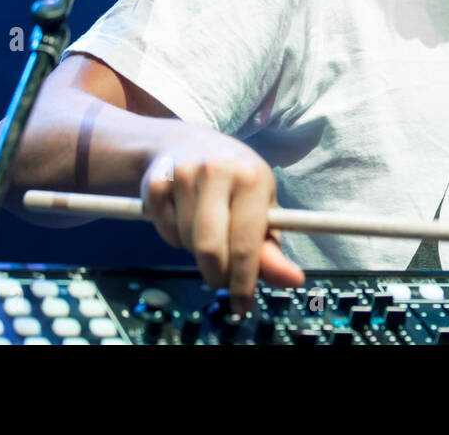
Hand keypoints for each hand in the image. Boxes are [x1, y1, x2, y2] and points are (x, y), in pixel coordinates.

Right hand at [141, 124, 304, 313]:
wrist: (188, 143)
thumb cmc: (236, 183)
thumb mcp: (262, 208)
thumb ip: (272, 249)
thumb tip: (293, 280)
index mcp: (252, 177)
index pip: (246, 243)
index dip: (243, 281)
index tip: (242, 304)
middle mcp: (218, 170)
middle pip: (209, 248)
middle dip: (216, 275)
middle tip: (222, 279)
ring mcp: (184, 174)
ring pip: (186, 242)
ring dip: (196, 253)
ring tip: (208, 232)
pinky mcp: (156, 182)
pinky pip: (165, 232)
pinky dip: (175, 238)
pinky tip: (185, 220)